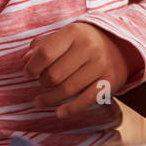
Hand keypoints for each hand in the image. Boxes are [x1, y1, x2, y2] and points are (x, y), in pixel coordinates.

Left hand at [22, 22, 136, 117]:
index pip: (45, 54)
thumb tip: (26, 61)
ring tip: (40, 101)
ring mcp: (101, 64)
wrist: (119, 45)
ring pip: (68, 89)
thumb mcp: (63, 36)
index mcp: (74, 32)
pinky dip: (71, 109)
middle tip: (41, 83)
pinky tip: (59, 113)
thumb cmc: (82, 42)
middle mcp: (89, 47)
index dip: (32, 67)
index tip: (27, 74)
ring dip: (50, 99)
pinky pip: (87, 100)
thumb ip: (42, 46)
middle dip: (42, 83)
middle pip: (55, 75)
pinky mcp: (110, 81)